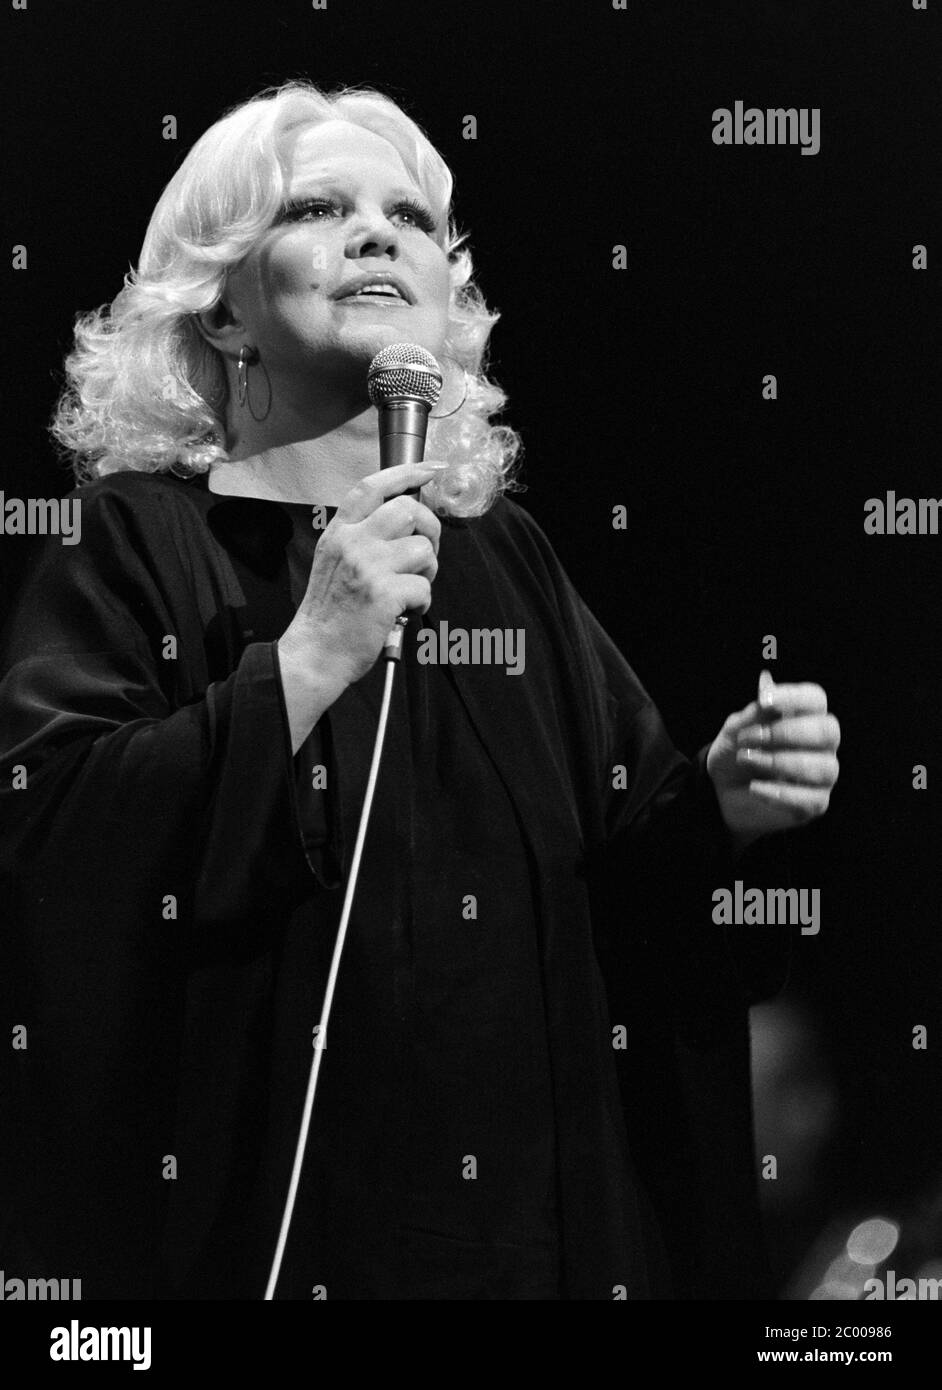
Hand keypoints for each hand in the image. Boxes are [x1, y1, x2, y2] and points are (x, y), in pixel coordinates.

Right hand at [279, 460, 442, 705]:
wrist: (316, 652)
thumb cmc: (330, 612)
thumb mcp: (334, 560)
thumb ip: (361, 536)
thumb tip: (406, 519)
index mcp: (339, 532)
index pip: (373, 486)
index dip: (407, 472)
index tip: (432, 469)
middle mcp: (352, 542)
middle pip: (409, 510)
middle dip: (430, 530)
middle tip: (425, 556)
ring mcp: (367, 567)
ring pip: (423, 550)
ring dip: (428, 571)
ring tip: (411, 589)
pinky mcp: (383, 594)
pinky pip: (425, 587)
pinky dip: (422, 602)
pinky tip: (405, 612)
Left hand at [706, 669, 839, 849]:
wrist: (723, 790)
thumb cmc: (738, 751)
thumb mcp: (737, 729)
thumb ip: (755, 712)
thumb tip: (767, 684)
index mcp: (805, 716)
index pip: (815, 699)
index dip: (793, 697)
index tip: (764, 701)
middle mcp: (821, 743)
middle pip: (828, 730)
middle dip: (786, 733)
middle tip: (750, 738)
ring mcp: (823, 773)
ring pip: (823, 767)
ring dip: (780, 763)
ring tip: (748, 760)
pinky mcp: (816, 802)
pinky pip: (810, 798)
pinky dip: (779, 793)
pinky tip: (755, 788)